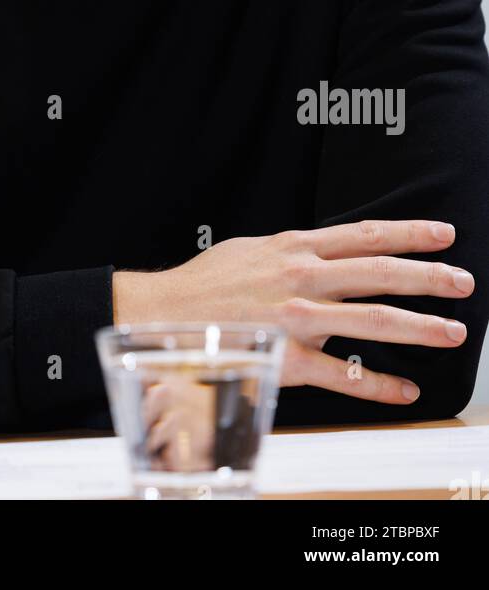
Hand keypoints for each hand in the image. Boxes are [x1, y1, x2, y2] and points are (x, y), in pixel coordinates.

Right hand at [113, 220, 473, 404]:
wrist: (162, 314)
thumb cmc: (205, 284)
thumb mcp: (251, 250)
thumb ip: (291, 252)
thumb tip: (320, 251)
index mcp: (294, 248)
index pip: (364, 235)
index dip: (408, 232)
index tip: (443, 233)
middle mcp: (302, 278)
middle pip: (379, 272)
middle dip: (427, 276)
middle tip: (462, 281)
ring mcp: (297, 319)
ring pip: (371, 320)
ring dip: (418, 326)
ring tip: (451, 330)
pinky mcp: (287, 358)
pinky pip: (342, 375)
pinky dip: (378, 384)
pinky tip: (403, 389)